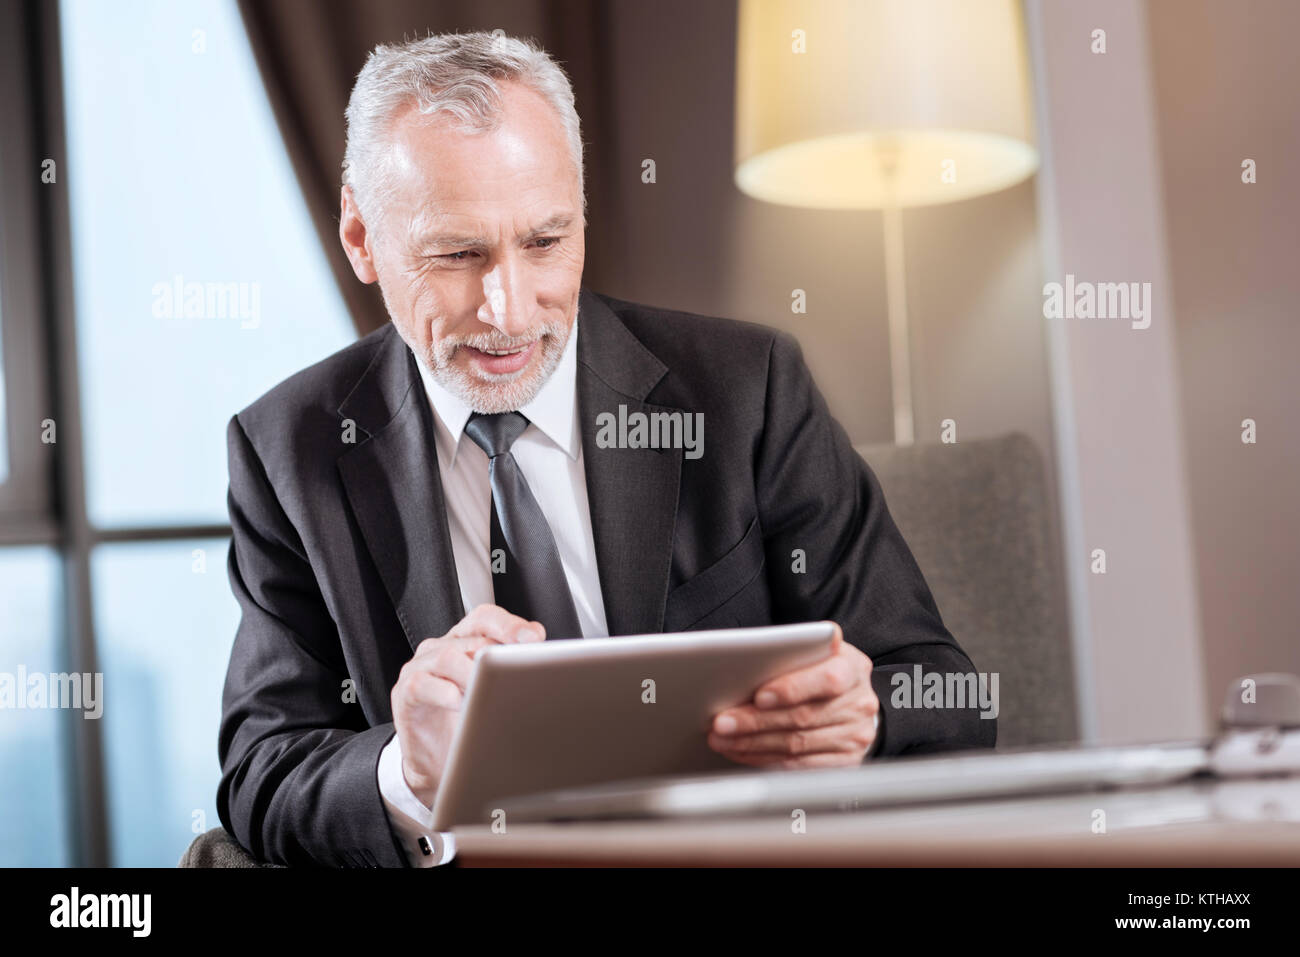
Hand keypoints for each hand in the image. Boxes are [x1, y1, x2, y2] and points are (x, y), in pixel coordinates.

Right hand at [391, 604, 544, 805]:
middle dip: (497, 655)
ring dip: (471, 673)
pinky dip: (443, 692)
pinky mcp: (405, 692)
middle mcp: (441, 648)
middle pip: (472, 637)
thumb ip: (513, 671)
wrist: (437, 763)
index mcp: (466, 641)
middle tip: (514, 672)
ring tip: (485, 692)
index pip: (486, 618)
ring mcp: (420, 668)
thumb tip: (542, 657)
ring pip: (446, 656)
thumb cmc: (469, 724)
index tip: (533, 638)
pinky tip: (459, 703)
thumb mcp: (496, 694)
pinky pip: (422, 684)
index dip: (509, 624)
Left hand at [707, 622, 878, 767]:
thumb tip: (745, 661)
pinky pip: (800, 766)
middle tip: (722, 723)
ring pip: (797, 744)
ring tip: (722, 739)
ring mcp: (855, 736)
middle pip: (803, 716)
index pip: (827, 679)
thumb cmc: (821, 670)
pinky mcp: (846, 761)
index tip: (759, 697)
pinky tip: (742, 753)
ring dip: (753, 744)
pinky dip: (766, 760)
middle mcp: (859, 703)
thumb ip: (793, 651)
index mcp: (852, 667)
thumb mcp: (815, 652)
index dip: (792, 689)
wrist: (853, 700)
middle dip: (756, 721)